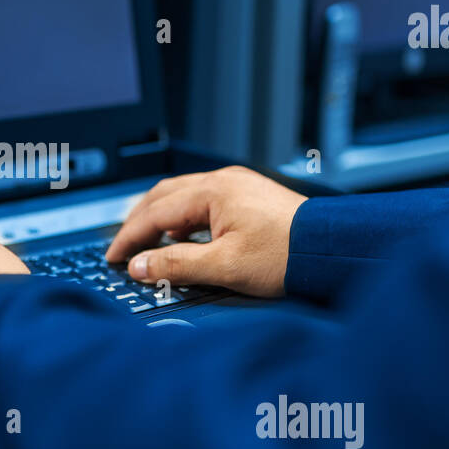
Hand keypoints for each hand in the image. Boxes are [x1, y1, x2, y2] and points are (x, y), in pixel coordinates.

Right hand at [104, 166, 307, 296]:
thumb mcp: (224, 266)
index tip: (114, 258)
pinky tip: (186, 238)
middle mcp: (224, 182)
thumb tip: (140, 266)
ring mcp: (239, 186)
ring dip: (161, 218)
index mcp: (213, 192)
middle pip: (164, 196)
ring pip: (183, 196)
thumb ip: (176, 265)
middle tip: (124, 247)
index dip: (130, 238)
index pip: (155, 213)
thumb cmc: (288, 254)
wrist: (334, 248)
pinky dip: (184, 218)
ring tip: (148, 243)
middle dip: (139, 222)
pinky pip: (204, 201)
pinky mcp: (250, 197)